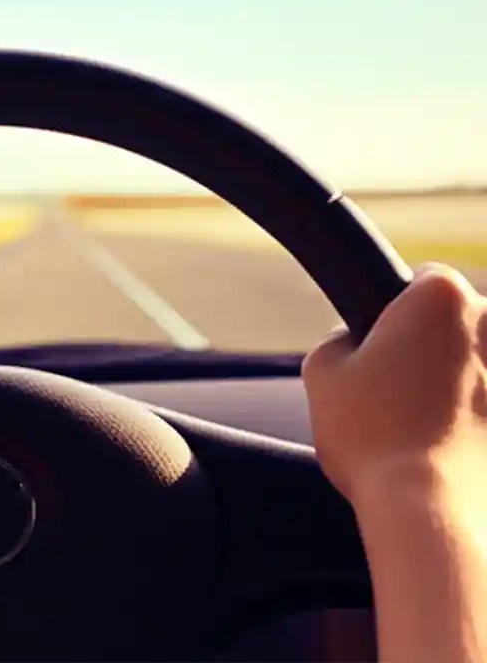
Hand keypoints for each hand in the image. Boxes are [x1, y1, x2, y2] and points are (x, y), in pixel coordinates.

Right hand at [302, 264, 486, 506]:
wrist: (432, 510)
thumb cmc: (373, 436)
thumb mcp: (322, 371)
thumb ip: (340, 338)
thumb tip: (357, 342)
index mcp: (442, 297)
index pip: (423, 281)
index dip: (398, 314)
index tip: (384, 348)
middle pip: (464, 323)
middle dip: (439, 350)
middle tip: (401, 393)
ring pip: (485, 367)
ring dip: (467, 386)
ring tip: (431, 430)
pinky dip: (481, 423)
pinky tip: (460, 450)